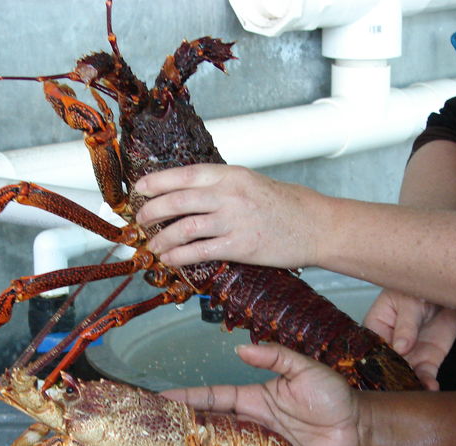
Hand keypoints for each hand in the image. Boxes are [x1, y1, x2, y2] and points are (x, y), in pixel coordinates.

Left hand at [135, 164, 324, 268]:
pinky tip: (171, 260)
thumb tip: (190, 194)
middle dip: (152, 212)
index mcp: (231, 175)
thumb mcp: (252, 183)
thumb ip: (222, 186)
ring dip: (162, 239)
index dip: (157, 182)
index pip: (184, 175)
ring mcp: (234, 221)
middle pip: (177, 201)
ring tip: (153, 246)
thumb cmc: (288, 205)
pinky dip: (180, 257)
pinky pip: (200, 252)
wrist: (316, 227)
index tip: (140, 189)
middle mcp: (229, 195)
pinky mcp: (240, 247)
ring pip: (184, 228)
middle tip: (141, 221)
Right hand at [160, 343, 360, 445]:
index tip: (161, 400)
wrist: (357, 428)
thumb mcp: (304, 369)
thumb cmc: (331, 396)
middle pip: (209, 429)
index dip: (187, 399)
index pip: (212, 399)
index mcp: (251, 399)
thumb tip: (241, 348)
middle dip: (182, 431)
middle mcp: (249, 425)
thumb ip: (275, 356)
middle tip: (152, 437)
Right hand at [363, 289, 455, 390]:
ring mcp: (409, 354)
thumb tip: (400, 348)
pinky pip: (426, 374)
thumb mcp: (409, 302)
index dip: (374, 365)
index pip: (371, 350)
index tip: (378, 377)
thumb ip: (406, 325)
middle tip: (396, 392)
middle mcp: (390, 346)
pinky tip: (430, 389)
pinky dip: (428, 382)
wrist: (444, 289)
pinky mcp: (428, 359)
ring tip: (414, 393)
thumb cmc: (417, 288)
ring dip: (410, 386)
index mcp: (376, 329)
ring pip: (406, 375)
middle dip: (391, 381)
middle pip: (387, 368)